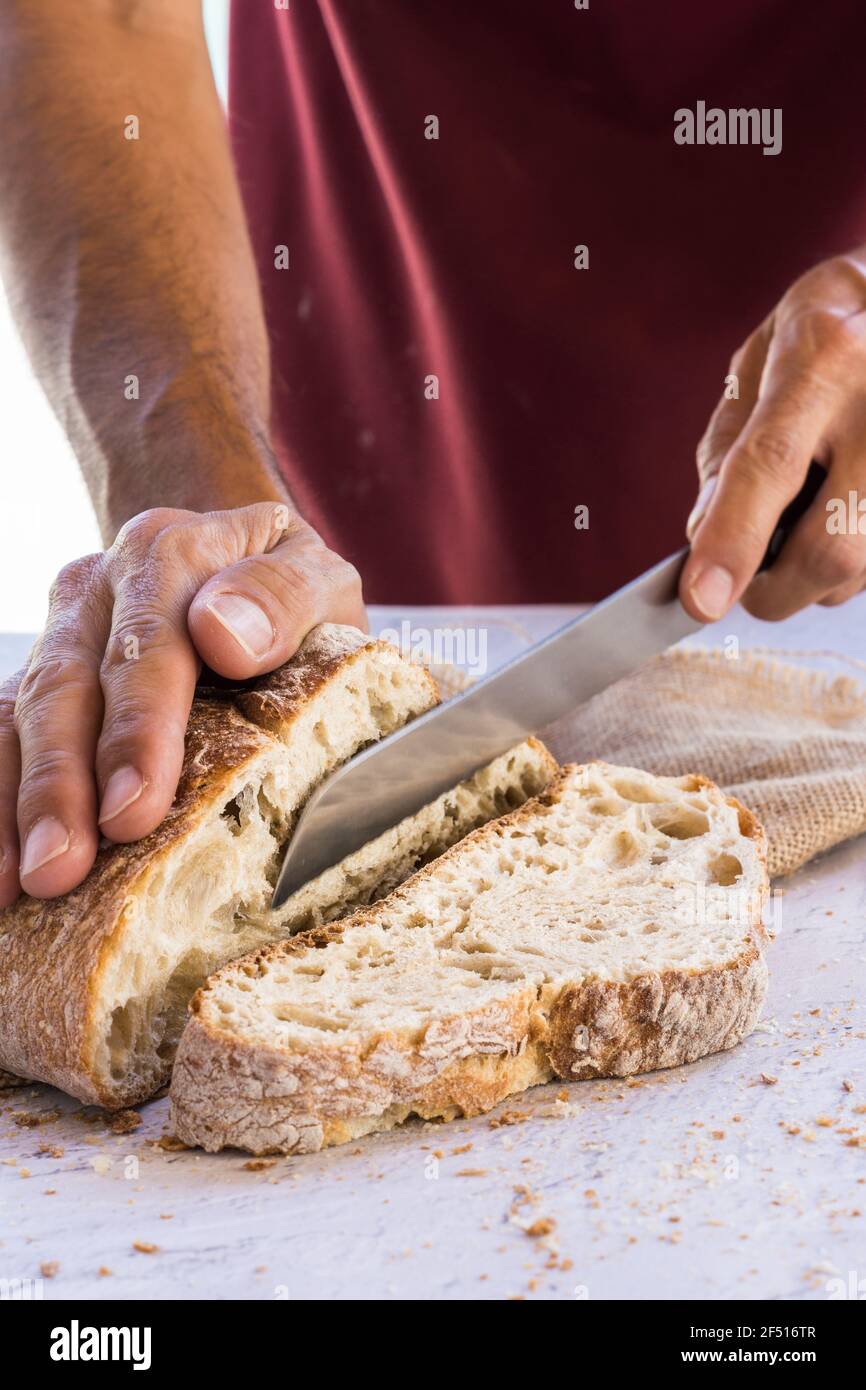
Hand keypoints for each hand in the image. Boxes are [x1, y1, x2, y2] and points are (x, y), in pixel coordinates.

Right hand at [0, 504, 365, 905]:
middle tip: (61, 868)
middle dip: (59, 785)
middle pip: (66, 685)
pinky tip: (1, 875)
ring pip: (19, 715)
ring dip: (16, 804)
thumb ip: (284, 597)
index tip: (133, 808)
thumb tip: (223, 634)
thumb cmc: (290, 595)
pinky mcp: (38, 682)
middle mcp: (98, 591)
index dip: (136, 728)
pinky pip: (1, 738)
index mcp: (167, 556)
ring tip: (21, 886)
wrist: (242, 564)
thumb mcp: (318, 579)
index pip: (147, 642)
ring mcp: (58, 635)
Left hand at [681, 251, 865, 621]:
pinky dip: (854, 564)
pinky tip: (848, 511)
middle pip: (833, 546)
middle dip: (775, 588)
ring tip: (812, 516)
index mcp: (826, 357)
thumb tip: (701, 536)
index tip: (701, 600)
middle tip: (747, 580)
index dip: (732, 541)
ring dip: (818, 576)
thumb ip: (726, 448)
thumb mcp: (760, 361)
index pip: (770, 466)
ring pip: (863, 569)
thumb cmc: (830, 329)